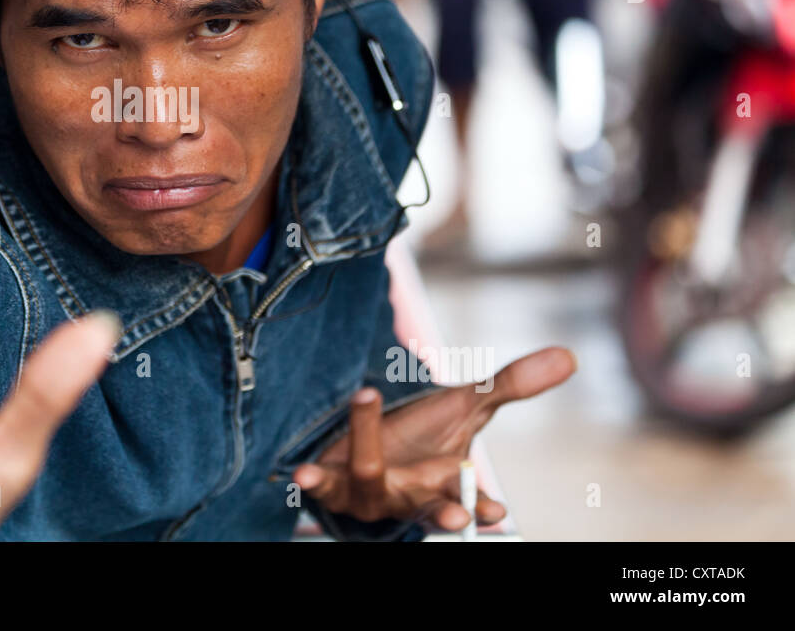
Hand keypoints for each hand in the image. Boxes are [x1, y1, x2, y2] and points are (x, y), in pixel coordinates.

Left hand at [293, 346, 575, 531]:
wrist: (363, 448)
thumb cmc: (420, 435)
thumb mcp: (464, 407)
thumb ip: (509, 385)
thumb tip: (567, 355)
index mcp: (445, 484)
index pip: (470, 503)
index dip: (482, 509)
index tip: (497, 514)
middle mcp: (409, 496)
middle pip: (426, 505)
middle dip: (441, 509)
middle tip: (456, 509)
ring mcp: (368, 492)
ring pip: (372, 480)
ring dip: (371, 452)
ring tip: (368, 401)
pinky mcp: (331, 483)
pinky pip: (322, 485)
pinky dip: (313, 481)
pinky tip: (302, 473)